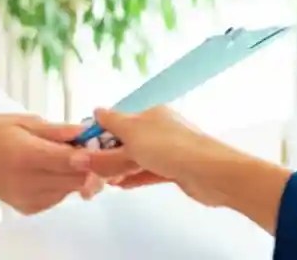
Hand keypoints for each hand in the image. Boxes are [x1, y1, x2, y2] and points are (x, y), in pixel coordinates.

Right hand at [0, 114, 97, 214]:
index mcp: (26, 154)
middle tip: (85, 148)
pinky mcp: (26, 208)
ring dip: (74, 175)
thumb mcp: (22, 121)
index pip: (69, 161)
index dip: (89, 155)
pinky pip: (56, 199)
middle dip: (87, 166)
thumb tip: (83, 132)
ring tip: (62, 157)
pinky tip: (49, 172)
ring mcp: (26, 198)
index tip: (97, 145)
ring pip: (69, 191)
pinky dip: (61, 186)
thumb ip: (55, 131)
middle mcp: (27, 181)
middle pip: (75, 180)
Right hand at [78, 105, 239, 207]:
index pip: (121, 120)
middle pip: (129, 140)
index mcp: (152, 114)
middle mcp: (161, 129)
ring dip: (121, 167)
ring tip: (104, 180)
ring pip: (139, 158)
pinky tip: (122, 185)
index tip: (86, 146)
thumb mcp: (132, 133)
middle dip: (110, 154)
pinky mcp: (176, 170)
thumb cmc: (170, 147)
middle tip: (92, 169)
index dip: (103, 132)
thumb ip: (111, 124)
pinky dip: (135, 177)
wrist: (209, 172)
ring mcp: (170, 150)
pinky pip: (149, 172)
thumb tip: (96, 111)